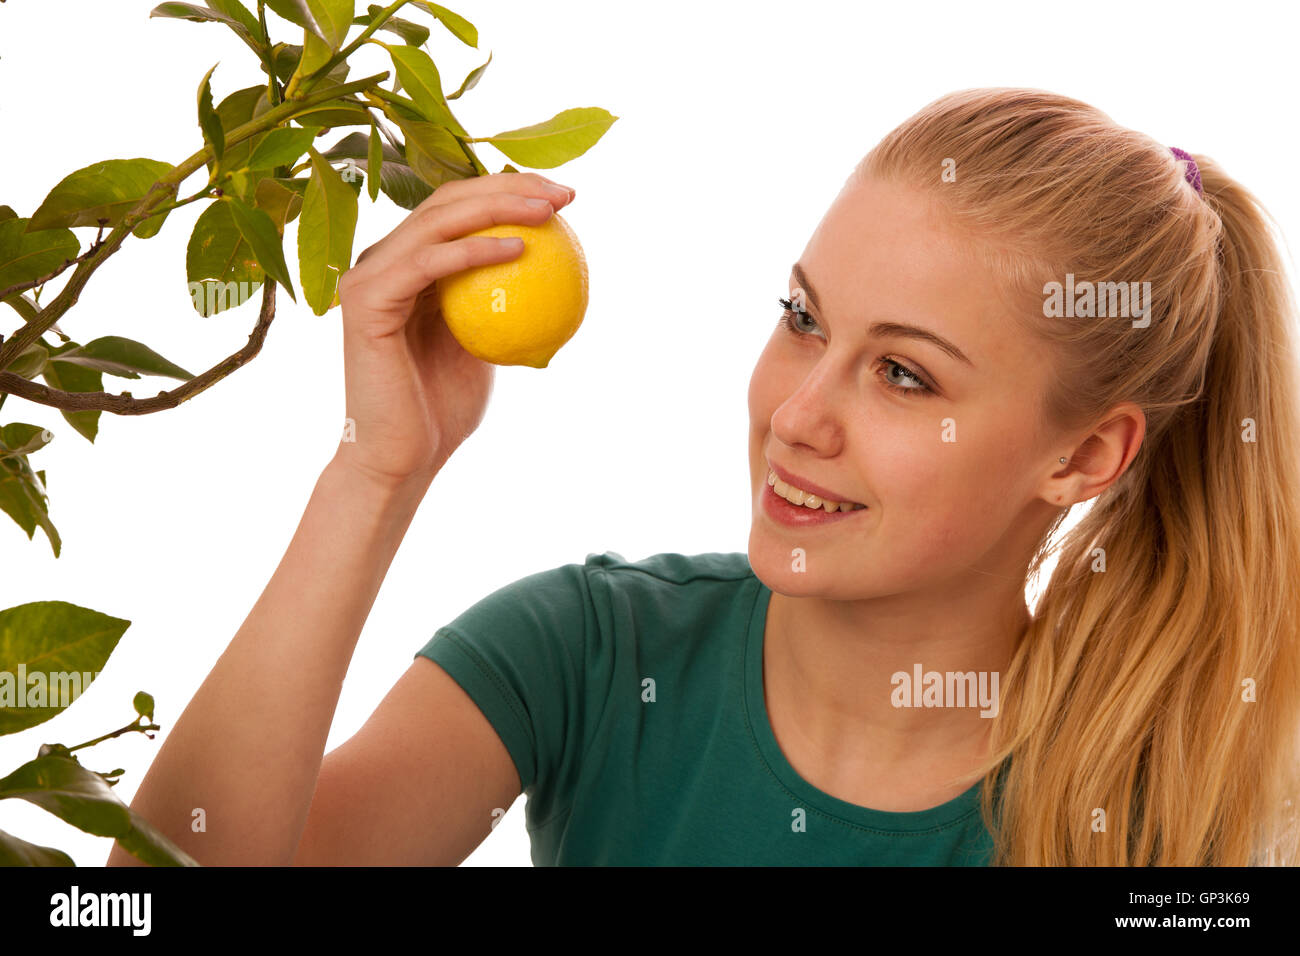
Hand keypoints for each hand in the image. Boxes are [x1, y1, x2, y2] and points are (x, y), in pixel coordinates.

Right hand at [331, 171, 574, 487]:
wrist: (403, 457)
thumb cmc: (445, 410)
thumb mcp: (489, 344)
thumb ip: (505, 301)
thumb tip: (560, 270)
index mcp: (408, 264)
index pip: (460, 208)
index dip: (510, 190)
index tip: (565, 197)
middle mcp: (383, 260)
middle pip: (448, 200)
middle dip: (510, 185)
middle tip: (565, 195)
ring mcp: (367, 276)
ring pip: (437, 220)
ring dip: (498, 207)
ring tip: (549, 213)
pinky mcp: (365, 300)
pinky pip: (428, 262)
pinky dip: (473, 250)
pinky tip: (519, 249)